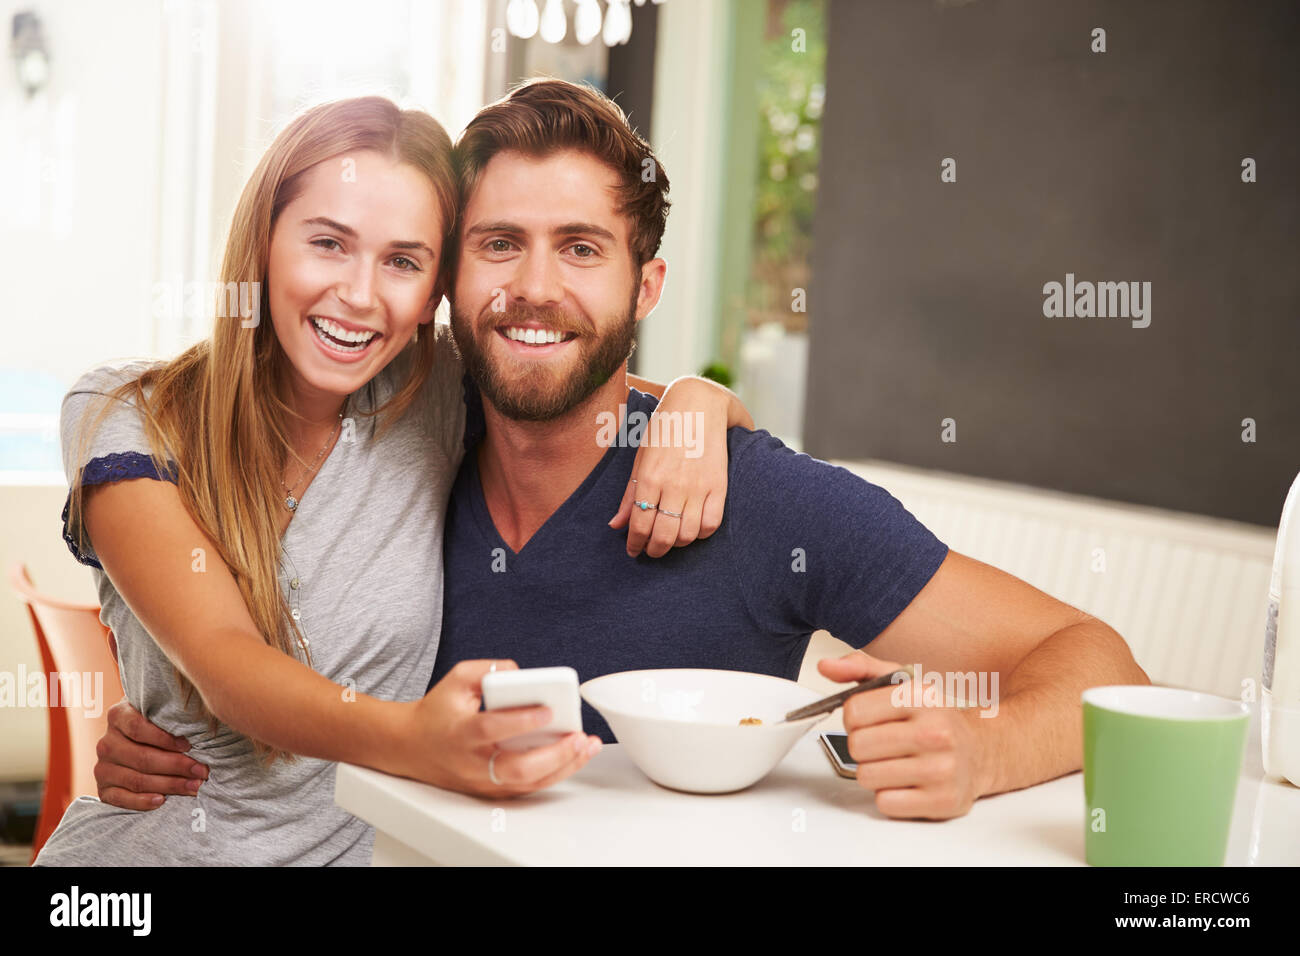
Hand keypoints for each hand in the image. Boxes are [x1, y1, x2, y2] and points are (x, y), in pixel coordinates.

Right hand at [94, 697, 208, 809]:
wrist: (132, 746)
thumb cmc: (156, 726)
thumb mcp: (159, 715)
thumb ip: (171, 717)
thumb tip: (201, 728)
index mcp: (118, 717)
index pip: (138, 728)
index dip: (165, 738)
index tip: (189, 745)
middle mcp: (106, 743)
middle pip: (142, 757)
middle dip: (177, 766)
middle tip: (202, 771)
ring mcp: (102, 768)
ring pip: (137, 780)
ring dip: (169, 785)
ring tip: (194, 786)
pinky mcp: (103, 790)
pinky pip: (122, 799)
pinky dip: (142, 801)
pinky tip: (162, 801)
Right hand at [406, 660, 601, 797]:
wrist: (411, 747)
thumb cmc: (438, 711)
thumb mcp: (456, 679)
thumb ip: (488, 670)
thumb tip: (520, 673)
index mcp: (460, 732)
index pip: (492, 729)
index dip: (521, 721)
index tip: (547, 710)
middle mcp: (471, 762)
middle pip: (515, 768)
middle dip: (552, 755)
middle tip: (577, 737)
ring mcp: (482, 781)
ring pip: (526, 783)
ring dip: (562, 767)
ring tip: (586, 746)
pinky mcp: (491, 790)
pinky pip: (527, 787)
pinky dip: (553, 774)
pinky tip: (574, 757)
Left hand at [609, 378, 729, 557]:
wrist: (699, 405)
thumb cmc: (664, 430)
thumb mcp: (641, 458)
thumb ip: (630, 495)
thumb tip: (616, 526)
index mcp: (650, 477)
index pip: (640, 525)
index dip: (635, 544)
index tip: (634, 550)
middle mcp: (674, 485)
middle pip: (664, 535)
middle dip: (655, 549)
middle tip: (651, 551)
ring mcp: (699, 486)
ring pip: (688, 534)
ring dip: (677, 544)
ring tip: (671, 540)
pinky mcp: (720, 486)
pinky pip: (711, 524)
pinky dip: (701, 534)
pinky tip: (692, 529)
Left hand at [818, 650, 988, 819]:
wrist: (982, 751)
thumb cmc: (935, 719)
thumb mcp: (903, 684)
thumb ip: (862, 669)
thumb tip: (827, 667)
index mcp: (921, 697)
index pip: (854, 711)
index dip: (854, 719)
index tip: (869, 721)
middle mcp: (935, 731)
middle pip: (857, 746)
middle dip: (862, 747)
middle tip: (882, 744)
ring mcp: (941, 768)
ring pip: (867, 776)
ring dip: (874, 772)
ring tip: (896, 763)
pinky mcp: (942, 801)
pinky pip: (885, 803)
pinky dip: (889, 796)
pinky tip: (907, 782)